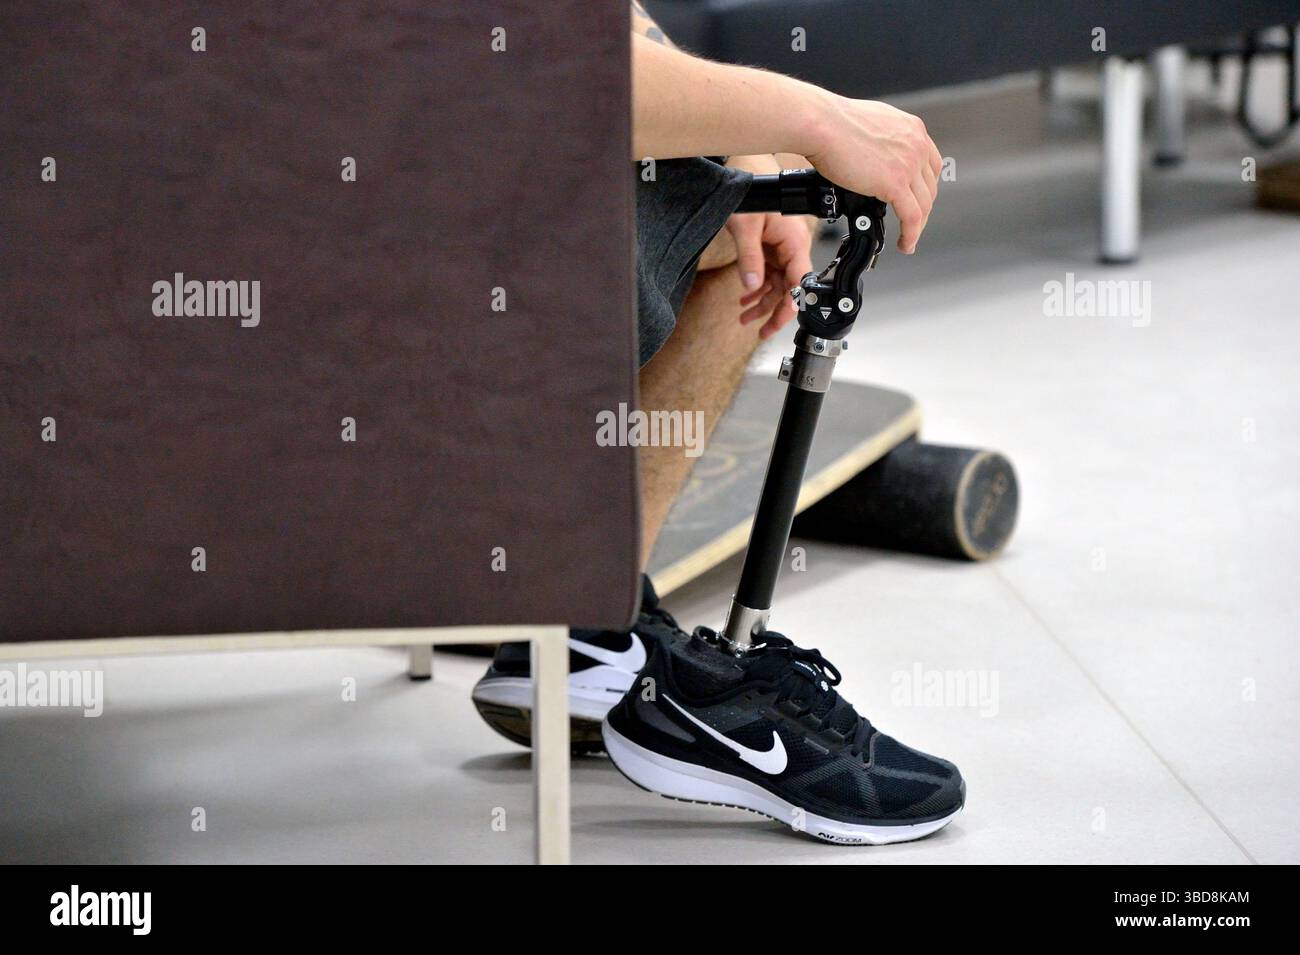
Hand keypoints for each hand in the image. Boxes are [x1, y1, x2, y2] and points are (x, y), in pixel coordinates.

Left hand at [724, 155, 816, 338]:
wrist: (744, 167)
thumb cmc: (749, 189)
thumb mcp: (745, 228)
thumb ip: (749, 259)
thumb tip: (752, 286)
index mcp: (794, 241)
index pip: (799, 281)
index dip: (791, 305)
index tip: (778, 323)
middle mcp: (792, 246)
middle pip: (789, 288)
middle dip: (774, 312)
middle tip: (761, 332)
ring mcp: (781, 247)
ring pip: (777, 284)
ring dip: (762, 303)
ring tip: (745, 319)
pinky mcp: (771, 246)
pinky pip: (768, 273)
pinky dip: (756, 288)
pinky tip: (745, 300)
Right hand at [802, 94, 940, 254]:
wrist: (821, 124)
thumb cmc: (832, 123)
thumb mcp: (871, 125)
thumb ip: (882, 141)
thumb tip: (876, 156)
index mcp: (912, 129)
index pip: (931, 164)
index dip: (925, 187)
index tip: (916, 200)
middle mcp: (916, 145)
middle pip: (930, 187)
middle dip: (922, 209)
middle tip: (911, 224)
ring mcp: (909, 164)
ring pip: (924, 205)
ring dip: (917, 227)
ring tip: (908, 240)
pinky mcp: (896, 183)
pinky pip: (912, 217)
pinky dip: (911, 235)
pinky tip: (905, 244)